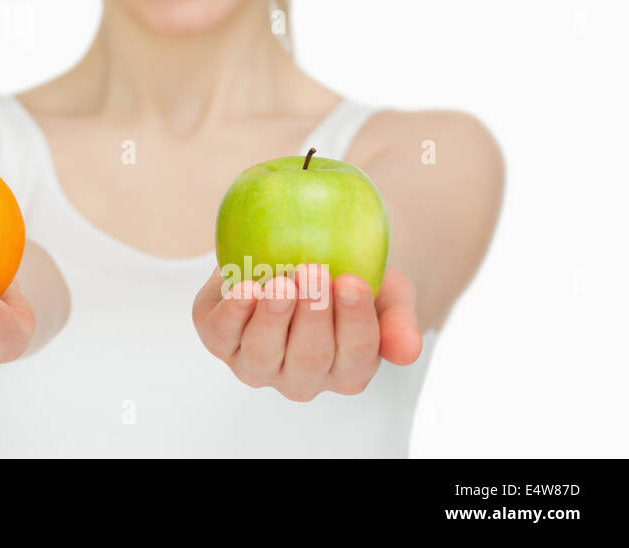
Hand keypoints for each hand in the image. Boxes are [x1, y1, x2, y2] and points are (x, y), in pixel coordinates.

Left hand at [191, 262, 421, 401]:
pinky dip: (232, 314)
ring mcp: (257, 364)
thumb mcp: (386, 292)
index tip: (352, 282)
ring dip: (272, 318)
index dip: (354, 321)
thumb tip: (409, 352)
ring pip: (262, 354)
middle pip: (308, 358)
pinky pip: (220, 336)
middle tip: (315, 273)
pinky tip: (245, 288)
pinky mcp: (220, 340)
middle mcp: (301, 378)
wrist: (296, 251)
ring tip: (282, 282)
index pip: (355, 356)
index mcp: (347, 371)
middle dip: (312, 316)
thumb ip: (398, 320)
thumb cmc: (347, 276)